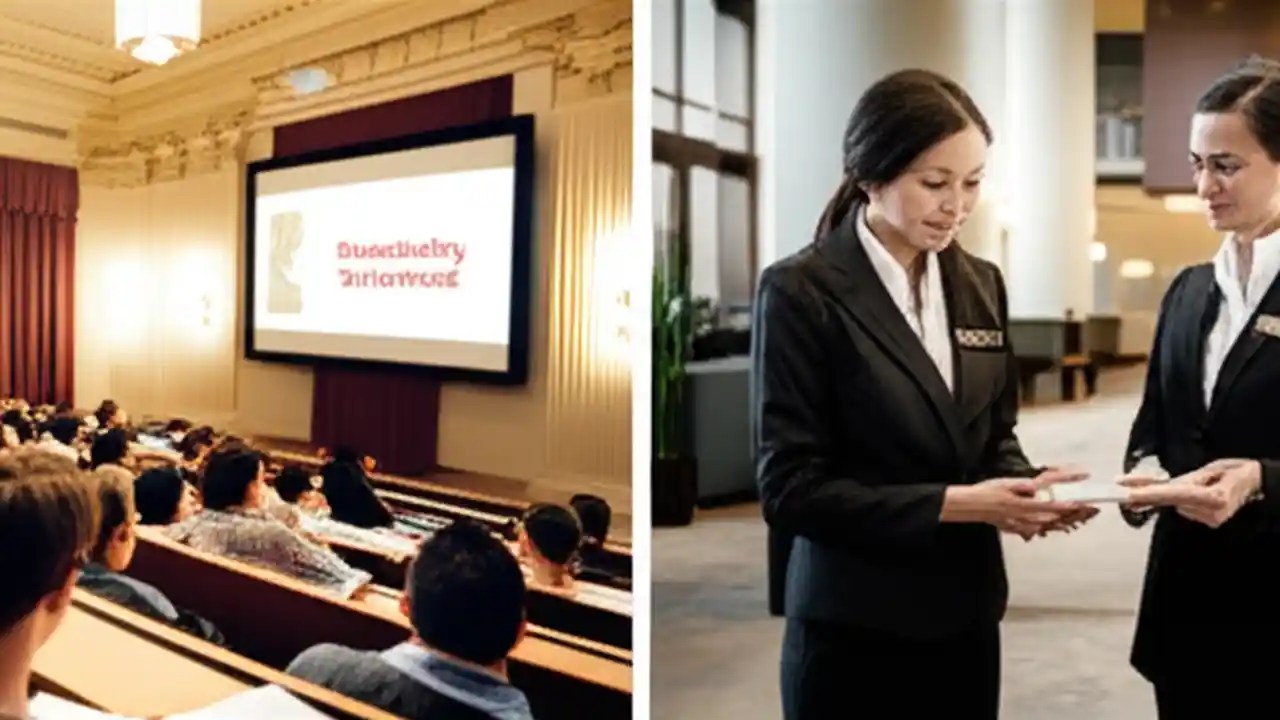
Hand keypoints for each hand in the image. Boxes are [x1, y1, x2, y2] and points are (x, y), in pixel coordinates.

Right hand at [941, 470, 1088, 538]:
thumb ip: (1020, 487)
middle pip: (1051, 517)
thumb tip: (1035, 488)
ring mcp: (1019, 523)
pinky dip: (1043, 528)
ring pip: (1044, 525)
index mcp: (1022, 504)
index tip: (1079, 500)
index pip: (1048, 503)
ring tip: (1073, 522)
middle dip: (1068, 514)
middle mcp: (1023, 516)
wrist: (969, 506)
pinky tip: (1047, 526)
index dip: (1065, 501)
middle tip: (1084, 510)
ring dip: (1059, 524)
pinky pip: (1032, 529)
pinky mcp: (1013, 526)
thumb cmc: (986, 492)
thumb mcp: (1003, 484)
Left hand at [1123, 459, 1260, 527]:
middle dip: (1146, 495)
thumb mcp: (1207, 470)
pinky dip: (1185, 501)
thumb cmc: (1231, 471)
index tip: (1127, 495)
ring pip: (1176, 505)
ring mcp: (1210, 520)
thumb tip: (1154, 485)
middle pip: (1169, 502)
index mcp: (1212, 496)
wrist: (1254, 483)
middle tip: (1122, 488)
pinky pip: (1185, 509)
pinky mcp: (1209, 523)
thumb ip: (1182, 480)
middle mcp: (1210, 511)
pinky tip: (1198, 494)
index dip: (1148, 494)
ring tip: (1194, 485)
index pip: (1172, 494)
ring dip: (1174, 494)